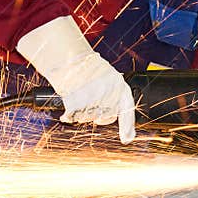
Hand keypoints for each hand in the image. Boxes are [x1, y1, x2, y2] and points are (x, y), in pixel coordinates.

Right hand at [16, 16, 135, 142]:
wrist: (70, 60)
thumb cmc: (87, 67)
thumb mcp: (107, 77)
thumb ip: (112, 93)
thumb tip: (111, 112)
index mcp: (120, 87)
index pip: (127, 111)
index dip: (127, 126)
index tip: (127, 138)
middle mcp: (111, 96)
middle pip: (107, 116)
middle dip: (99, 114)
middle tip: (90, 100)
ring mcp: (95, 103)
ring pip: (89, 117)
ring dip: (83, 111)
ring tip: (79, 94)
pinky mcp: (79, 107)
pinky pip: (74, 117)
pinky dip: (70, 113)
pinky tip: (70, 101)